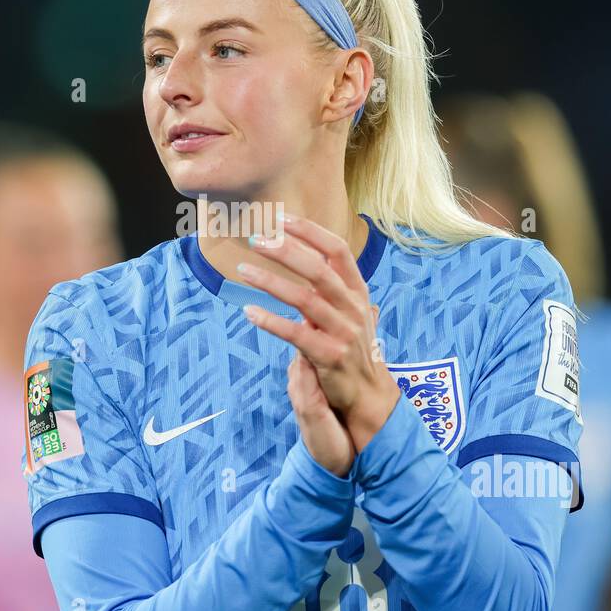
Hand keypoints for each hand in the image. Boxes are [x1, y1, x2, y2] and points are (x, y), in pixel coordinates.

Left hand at [240, 213, 401, 452]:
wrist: (368, 392)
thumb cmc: (352, 345)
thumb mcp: (350, 310)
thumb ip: (333, 284)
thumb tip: (312, 250)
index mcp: (357, 290)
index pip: (337, 250)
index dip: (309, 231)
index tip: (280, 217)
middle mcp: (353, 307)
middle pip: (319, 270)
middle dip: (285, 251)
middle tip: (255, 239)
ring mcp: (343, 332)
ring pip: (304, 299)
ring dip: (270, 282)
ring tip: (242, 271)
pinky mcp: (329, 356)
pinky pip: (296, 334)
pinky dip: (271, 322)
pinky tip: (249, 312)